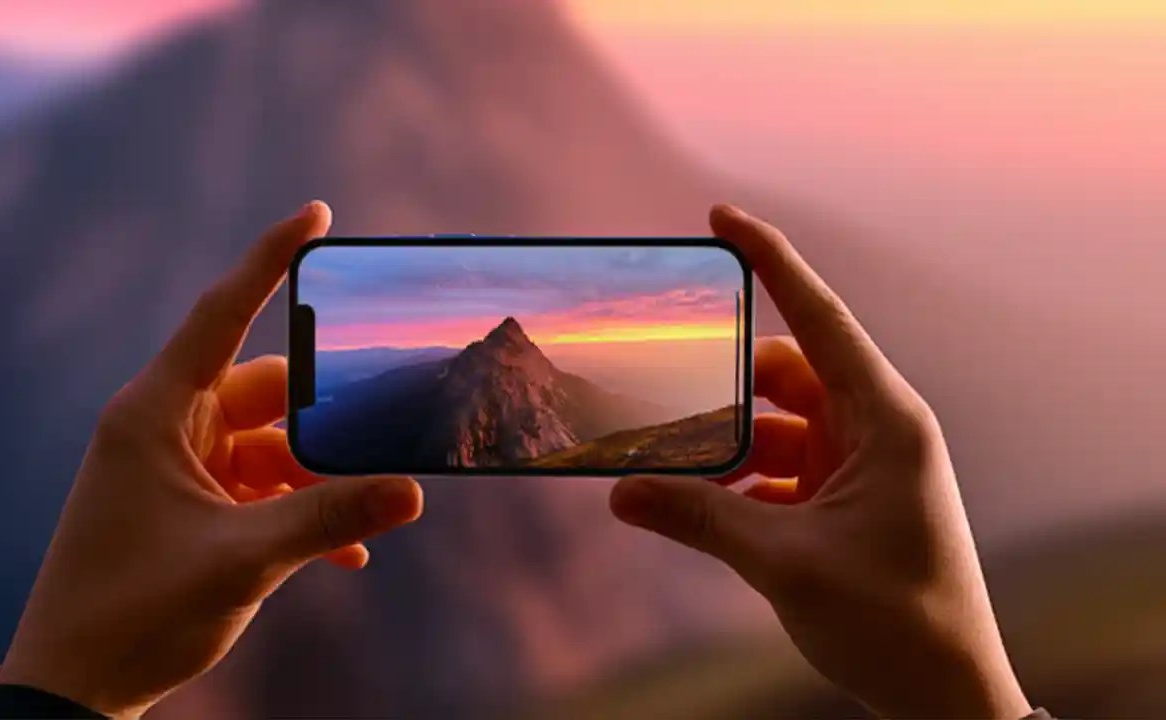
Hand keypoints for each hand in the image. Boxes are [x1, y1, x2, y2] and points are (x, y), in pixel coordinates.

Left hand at [0, 202, 423, 717]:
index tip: (316, 216)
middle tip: (383, 432)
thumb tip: (412, 492)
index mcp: (156, 412)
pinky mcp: (188, 509)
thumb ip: (329, 519)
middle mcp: (165, 428)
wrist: (75, 687)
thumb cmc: (135, 612)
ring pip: (269, 446)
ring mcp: (176, 470)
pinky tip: (342, 552)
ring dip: (317, 479)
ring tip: (364, 513)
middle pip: (265, 391)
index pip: (223, 314)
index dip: (271, 260)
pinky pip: (258, 489)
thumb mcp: (242, 560)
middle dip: (325, 419)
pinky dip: (297, 511)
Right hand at [610, 205, 1030, 717]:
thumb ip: (698, 519)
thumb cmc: (891, 622)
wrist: (944, 697)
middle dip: (719, 389)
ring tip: (666, 471)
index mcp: (885, 419)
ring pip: (774, 427)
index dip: (770, 259)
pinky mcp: (845, 502)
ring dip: (724, 448)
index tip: (720, 216)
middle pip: (781, 375)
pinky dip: (739, 484)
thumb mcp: (784, 564)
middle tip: (656, 398)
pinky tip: (696, 507)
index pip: (818, 317)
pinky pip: (779, 470)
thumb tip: (618, 494)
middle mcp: (876, 429)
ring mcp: (861, 466)